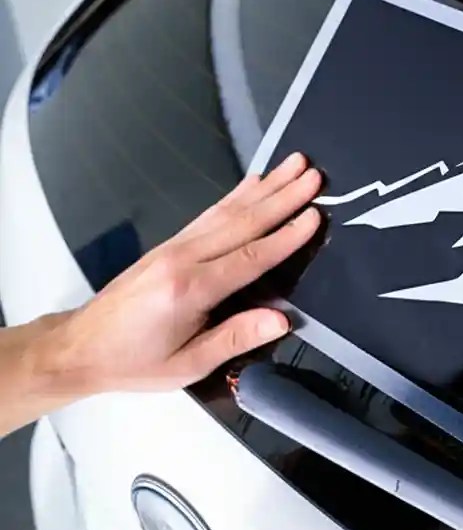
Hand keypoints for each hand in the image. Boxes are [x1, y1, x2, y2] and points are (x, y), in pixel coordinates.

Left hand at [34, 152, 321, 393]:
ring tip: (294, 164)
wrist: (80, 347)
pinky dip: (236, 195)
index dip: (286, 237)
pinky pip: (210, 214)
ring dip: (265, 186)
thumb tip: (281, 319)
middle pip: (242, 222)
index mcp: (190, 289)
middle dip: (282, 196)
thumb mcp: (188, 365)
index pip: (250, 257)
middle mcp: (183, 258)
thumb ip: (236, 338)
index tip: (315, 214)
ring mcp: (174, 247)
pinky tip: (254, 182)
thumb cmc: (135, 362)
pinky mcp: (170, 245)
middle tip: (314, 174)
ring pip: (227, 210)